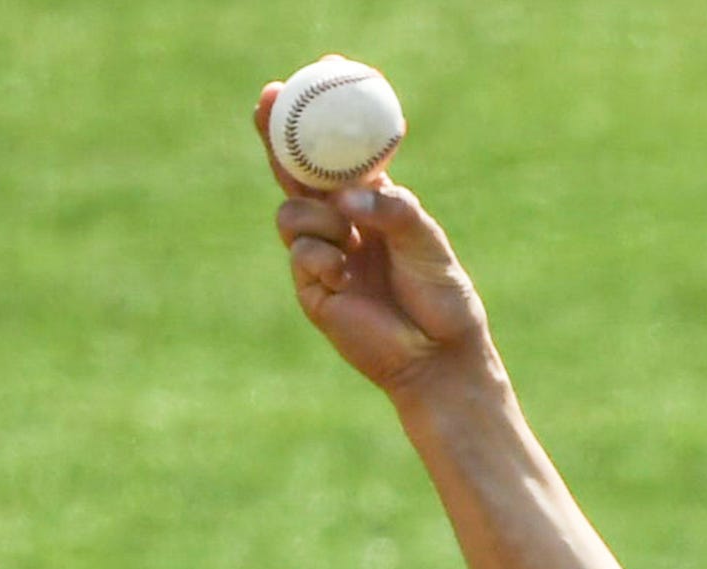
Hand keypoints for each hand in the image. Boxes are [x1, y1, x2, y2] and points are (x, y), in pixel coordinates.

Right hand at [255, 84, 492, 394]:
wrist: (436, 355)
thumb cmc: (440, 295)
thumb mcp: (425, 239)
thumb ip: (392, 209)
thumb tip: (347, 199)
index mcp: (370, 199)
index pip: (336, 151)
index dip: (320, 116)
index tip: (312, 76)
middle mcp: (341, 220)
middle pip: (295, 169)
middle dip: (277, 133)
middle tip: (266, 100)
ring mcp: (322, 252)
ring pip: (290, 211)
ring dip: (316, 218)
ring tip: (348, 242)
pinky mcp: (311, 286)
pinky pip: (300, 253)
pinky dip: (322, 259)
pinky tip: (346, 278)